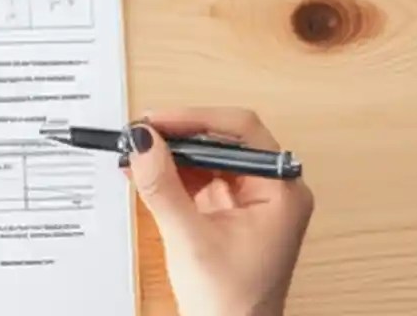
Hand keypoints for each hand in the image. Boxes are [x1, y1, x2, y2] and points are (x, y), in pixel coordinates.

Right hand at [124, 108, 313, 315]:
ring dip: (171, 155)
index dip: (196, 119)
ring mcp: (251, 200)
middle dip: (178, 137)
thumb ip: (163, 186)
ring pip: (208, 158)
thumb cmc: (229, 302)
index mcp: (281, 192)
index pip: (241, 132)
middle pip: (223, 141)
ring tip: (135, 153)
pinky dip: (172, 174)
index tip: (156, 121)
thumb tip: (142, 141)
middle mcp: (272, 190)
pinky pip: (200, 178)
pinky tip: (144, 173)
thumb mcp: (190, 239)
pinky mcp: (230, 211)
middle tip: (139, 134)